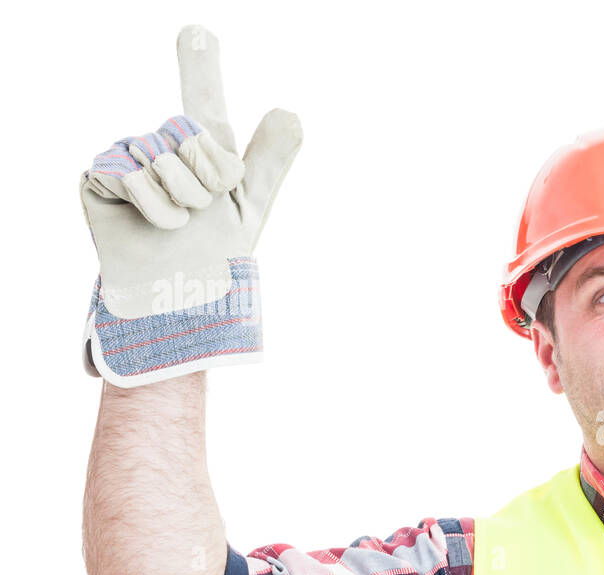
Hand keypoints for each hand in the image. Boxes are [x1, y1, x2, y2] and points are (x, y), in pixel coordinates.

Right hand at [80, 24, 301, 386]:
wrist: (178, 298)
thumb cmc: (215, 257)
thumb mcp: (249, 206)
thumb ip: (270, 158)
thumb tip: (290, 110)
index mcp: (201, 152)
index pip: (205, 104)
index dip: (201, 65)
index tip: (197, 31)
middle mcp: (162, 147)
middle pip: (189, 131)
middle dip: (207, 176)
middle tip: (204, 210)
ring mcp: (127, 158)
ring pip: (159, 151)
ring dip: (180, 196)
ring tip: (179, 224)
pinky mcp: (98, 176)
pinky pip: (128, 170)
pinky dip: (151, 203)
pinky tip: (154, 224)